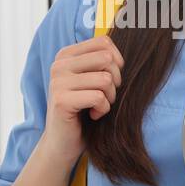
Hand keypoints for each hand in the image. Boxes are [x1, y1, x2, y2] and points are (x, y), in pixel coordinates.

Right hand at [40, 34, 123, 163]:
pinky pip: (98, 98)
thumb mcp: (91, 80)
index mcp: (65, 55)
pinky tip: (93, 115)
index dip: (116, 62)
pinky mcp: (61, 101)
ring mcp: (58, 82)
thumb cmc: (83, 110)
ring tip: (98, 106)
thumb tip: (126, 51)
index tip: (109, 80)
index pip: (104, 43)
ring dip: (109, 98)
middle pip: (106, 58)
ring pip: (105, 79)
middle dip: (115, 80)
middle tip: (105, 96)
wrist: (62, 142)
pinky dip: (103, 109)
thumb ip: (102, 62)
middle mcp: (58, 65)